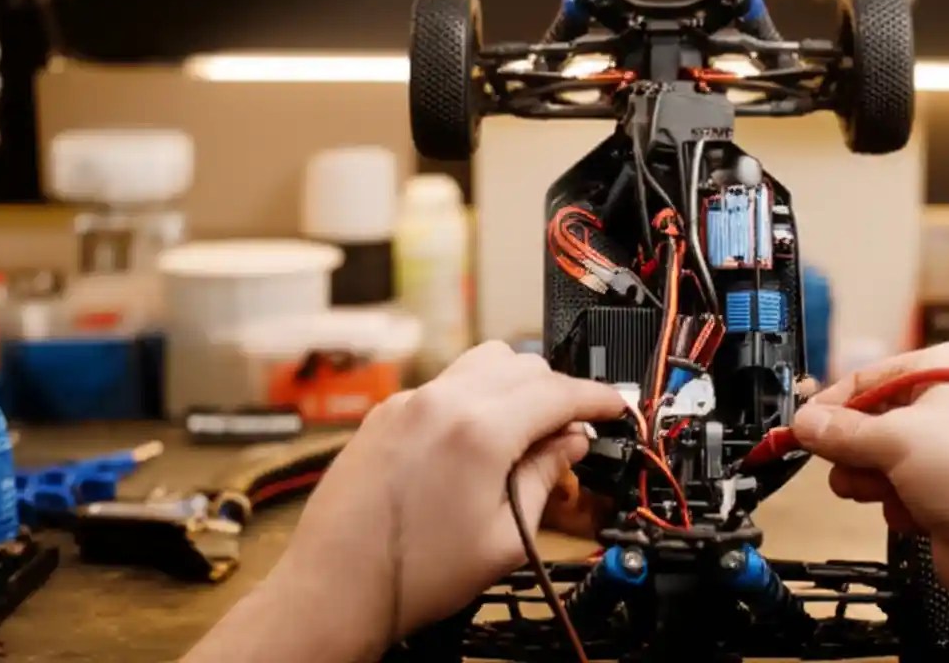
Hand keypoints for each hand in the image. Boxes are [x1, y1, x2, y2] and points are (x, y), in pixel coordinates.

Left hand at [247, 342, 624, 656]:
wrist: (336, 586)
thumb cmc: (414, 574)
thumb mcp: (506, 538)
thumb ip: (545, 477)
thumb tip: (569, 443)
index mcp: (479, 431)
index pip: (558, 392)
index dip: (595, 399)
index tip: (612, 407)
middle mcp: (442, 402)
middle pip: (524, 365)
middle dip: (557, 392)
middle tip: (570, 433)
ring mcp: (410, 402)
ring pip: (484, 362)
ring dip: (517, 384)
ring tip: (525, 431)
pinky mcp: (387, 413)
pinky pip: (447, 383)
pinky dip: (476, 396)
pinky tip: (479, 439)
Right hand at [791, 341, 948, 597]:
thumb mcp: (894, 438)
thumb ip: (840, 431)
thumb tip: (804, 424)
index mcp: (947, 369)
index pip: (871, 377)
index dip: (833, 403)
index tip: (801, 426)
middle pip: (874, 420)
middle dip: (854, 448)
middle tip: (839, 462)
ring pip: (883, 460)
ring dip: (872, 479)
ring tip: (876, 490)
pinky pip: (901, 490)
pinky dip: (897, 503)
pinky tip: (910, 512)